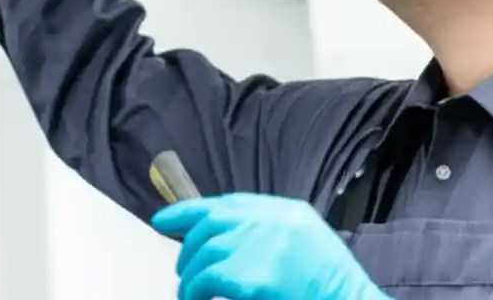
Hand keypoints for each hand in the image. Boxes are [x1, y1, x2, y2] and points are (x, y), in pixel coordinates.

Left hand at [151, 193, 390, 299]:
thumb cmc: (329, 288)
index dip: (190, 211)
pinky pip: (205, 280)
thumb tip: (222, 240)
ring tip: (190, 294)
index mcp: (288, 212)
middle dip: (188, 245)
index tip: (163, 220)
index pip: (228, 203)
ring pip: (203, 253)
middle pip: (211, 223)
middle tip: (183, 270)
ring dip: (191, 277)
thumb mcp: (306, 245)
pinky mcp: (250, 277)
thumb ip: (270, 234)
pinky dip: (194, 293)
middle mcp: (272, 221)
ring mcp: (261, 246)